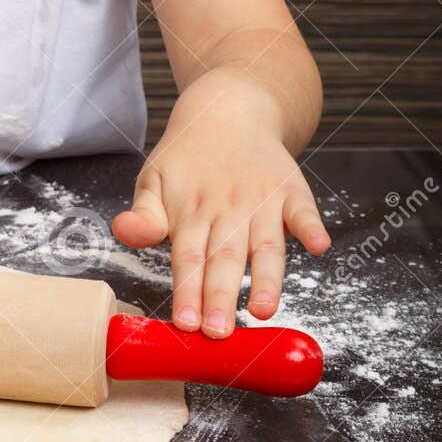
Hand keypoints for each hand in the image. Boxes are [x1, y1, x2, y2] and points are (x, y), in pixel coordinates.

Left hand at [111, 85, 329, 337]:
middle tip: (218, 332)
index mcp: (191, 209)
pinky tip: (318, 246)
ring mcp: (262, 199)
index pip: (188, 255)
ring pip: (265, 243)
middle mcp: (227, 207)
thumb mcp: (154, 178)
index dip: (187, 290)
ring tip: (264, 308)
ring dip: (267, 276)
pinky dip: (312, 227)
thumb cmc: (187, 156)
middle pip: (224, 257)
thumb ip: (145, 214)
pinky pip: (304, 209)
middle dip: (221, 296)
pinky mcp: (291, 190)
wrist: (228, 108)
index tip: (185, 324)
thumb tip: (124, 232)